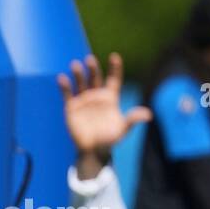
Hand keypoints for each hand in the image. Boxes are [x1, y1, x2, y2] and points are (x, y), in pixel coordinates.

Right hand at [57, 53, 150, 178]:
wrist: (92, 151)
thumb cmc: (109, 140)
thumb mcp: (123, 130)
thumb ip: (132, 120)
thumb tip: (148, 115)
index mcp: (110, 98)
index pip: (113, 79)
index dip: (114, 68)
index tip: (114, 57)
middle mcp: (97, 96)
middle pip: (95, 77)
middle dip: (93, 68)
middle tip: (89, 59)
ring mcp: (83, 100)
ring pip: (81, 83)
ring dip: (78, 73)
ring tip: (75, 65)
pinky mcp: (71, 107)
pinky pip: (68, 94)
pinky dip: (65, 86)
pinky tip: (61, 78)